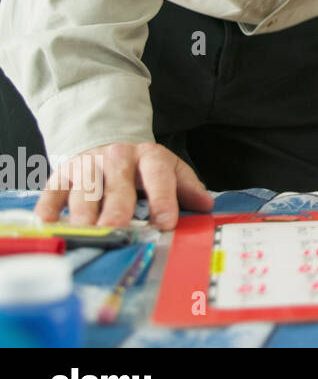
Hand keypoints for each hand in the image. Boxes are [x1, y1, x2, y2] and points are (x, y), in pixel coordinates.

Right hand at [34, 142, 212, 230]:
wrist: (107, 146)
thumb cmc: (142, 168)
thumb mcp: (170, 170)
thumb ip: (187, 187)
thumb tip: (206, 205)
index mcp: (148, 156)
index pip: (158, 175)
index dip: (162, 199)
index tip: (165, 223)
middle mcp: (116, 157)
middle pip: (117, 184)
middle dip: (117, 208)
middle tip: (117, 229)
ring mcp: (86, 166)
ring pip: (84, 189)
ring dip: (84, 212)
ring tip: (85, 232)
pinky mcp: (61, 175)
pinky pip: (52, 193)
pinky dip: (49, 209)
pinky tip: (49, 225)